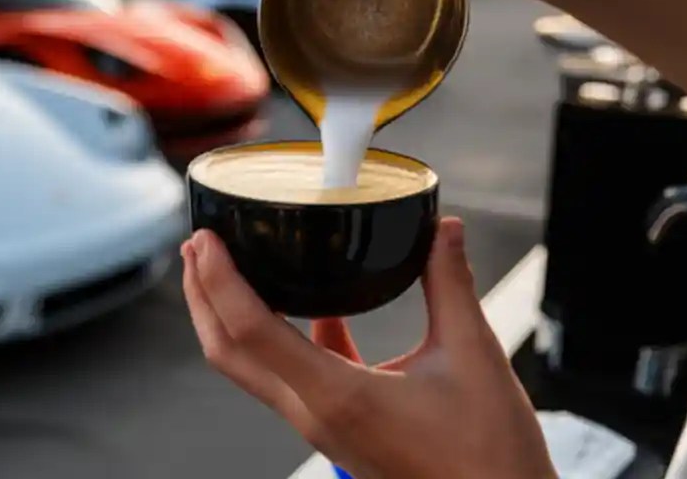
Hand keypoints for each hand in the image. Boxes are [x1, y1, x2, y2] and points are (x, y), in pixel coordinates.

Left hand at [181, 218, 555, 478]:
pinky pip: (293, 378)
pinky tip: (313, 309)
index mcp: (337, 395)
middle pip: (228, 352)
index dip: (219, 279)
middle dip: (201, 295)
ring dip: (229, 316)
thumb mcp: (475, 358)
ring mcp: (321, 425)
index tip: (205, 240)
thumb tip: (445, 230)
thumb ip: (451, 286)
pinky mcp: (337, 428)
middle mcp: (315, 414)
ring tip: (227, 267)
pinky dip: (286, 338)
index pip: (251, 330)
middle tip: (197, 245)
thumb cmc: (489, 455)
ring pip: (251, 367)